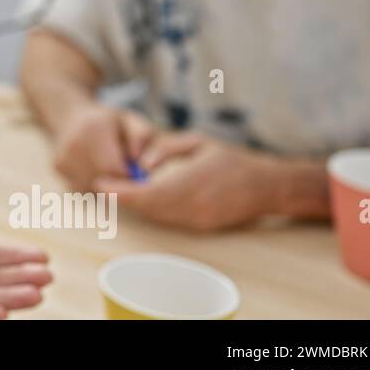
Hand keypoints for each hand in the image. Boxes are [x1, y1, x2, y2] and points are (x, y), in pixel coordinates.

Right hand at [53, 103, 156, 190]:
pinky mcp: (57, 167)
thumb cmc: (109, 122)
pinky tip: (96, 170)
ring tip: (110, 170)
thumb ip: (142, 138)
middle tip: (126, 175)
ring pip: (91, 187)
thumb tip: (144, 166)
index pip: (113, 168)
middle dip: (117, 183)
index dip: (128, 178)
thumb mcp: (131, 121)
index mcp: (94, 129)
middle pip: (102, 180)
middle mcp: (74, 143)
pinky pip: (81, 187)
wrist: (71, 116)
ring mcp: (63, 156)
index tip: (137, 176)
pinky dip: (92, 184)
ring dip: (104, 186)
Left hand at [94, 133, 278, 230]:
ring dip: (135, 205)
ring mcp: (197, 221)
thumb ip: (166, 149)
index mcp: (191, 183)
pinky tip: (142, 199)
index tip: (101, 184)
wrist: (268, 188)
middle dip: (121, 198)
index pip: (146, 194)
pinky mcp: (201, 228)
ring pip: (155, 216)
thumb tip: (142, 165)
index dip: (121, 192)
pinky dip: (151, 210)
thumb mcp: (198, 142)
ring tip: (116, 190)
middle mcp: (193, 207)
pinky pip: (168, 220)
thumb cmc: (232, 160)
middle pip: (146, 208)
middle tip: (102, 186)